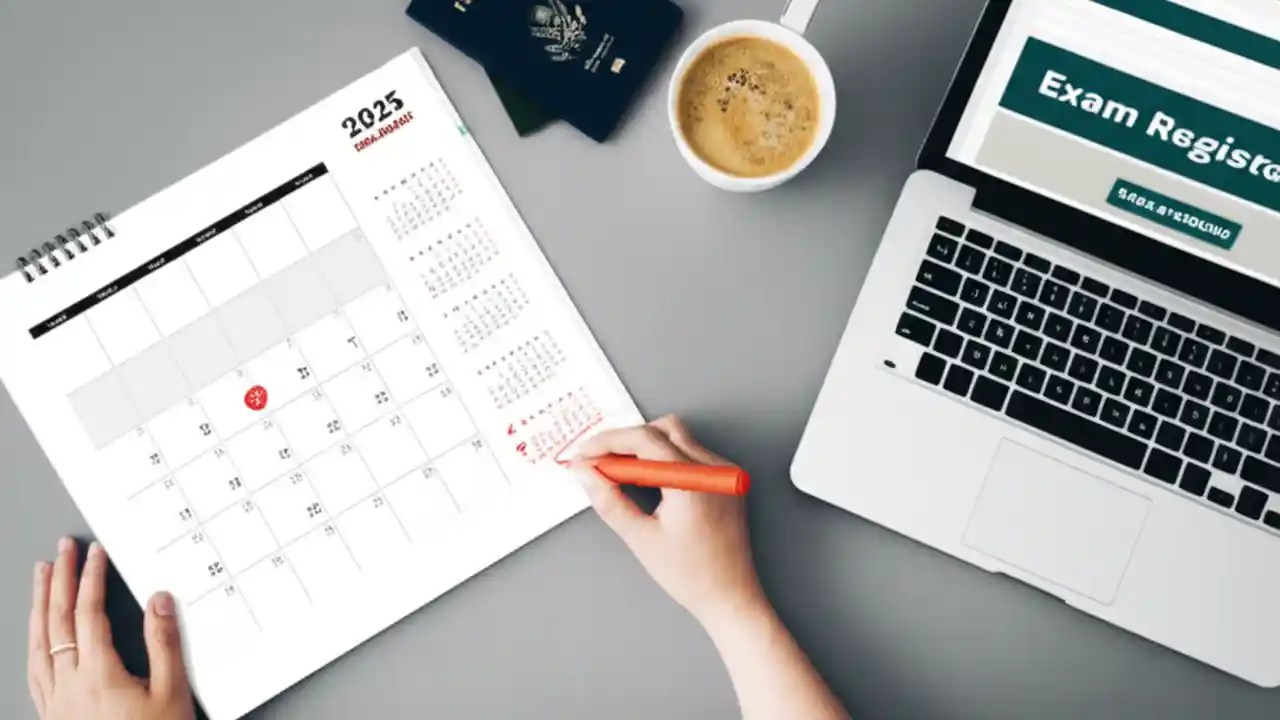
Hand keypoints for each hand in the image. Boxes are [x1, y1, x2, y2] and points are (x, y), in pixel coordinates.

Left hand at [28, 538, 193, 719]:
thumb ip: (163, 643)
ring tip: (42, 578)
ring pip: (38, 643)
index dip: (90, 579)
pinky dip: (33, 640)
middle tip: (63, 550)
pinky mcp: (52, 715)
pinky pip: (34, 669)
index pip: (88, 614)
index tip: (94, 554)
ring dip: (40, 605)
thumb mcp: (172, 693)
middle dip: (59, 581)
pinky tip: (36, 632)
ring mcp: (55, 702)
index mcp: (98, 676)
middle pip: (57, 622)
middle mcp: (69, 686)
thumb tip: (159, 600)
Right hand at [572, 416, 763, 623]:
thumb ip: (609, 500)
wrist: (730, 597)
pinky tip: (648, 480)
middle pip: (662, 429)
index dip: (607, 442)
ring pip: (678, 436)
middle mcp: (713, 469)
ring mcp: (723, 472)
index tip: (584, 455)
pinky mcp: (725, 479)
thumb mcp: (641, 538)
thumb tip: (584, 472)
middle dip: (626, 440)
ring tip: (620, 472)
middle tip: (599, 463)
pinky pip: (691, 453)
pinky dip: (665, 457)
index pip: (644, 440)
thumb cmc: (691, 576)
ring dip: (646, 446)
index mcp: (692, 481)